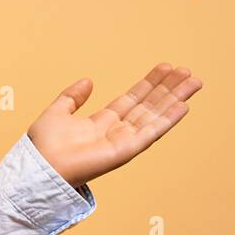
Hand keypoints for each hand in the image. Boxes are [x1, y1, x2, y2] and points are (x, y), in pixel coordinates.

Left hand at [26, 62, 202, 188]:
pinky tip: (184, 105)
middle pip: (148, 106)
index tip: (165, 68)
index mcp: (101, 123)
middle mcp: (116, 132)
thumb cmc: (43, 146)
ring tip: (194, 81)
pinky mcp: (126, 151)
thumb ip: (72, 97)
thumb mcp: (57, 112)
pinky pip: (151, 132)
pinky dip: (168, 119)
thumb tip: (87, 81)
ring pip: (155, 115)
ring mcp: (124, 142)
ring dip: (175, 98)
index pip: (132, 99)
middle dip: (168, 88)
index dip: (149, 84)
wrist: (41, 166)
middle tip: (187, 71)